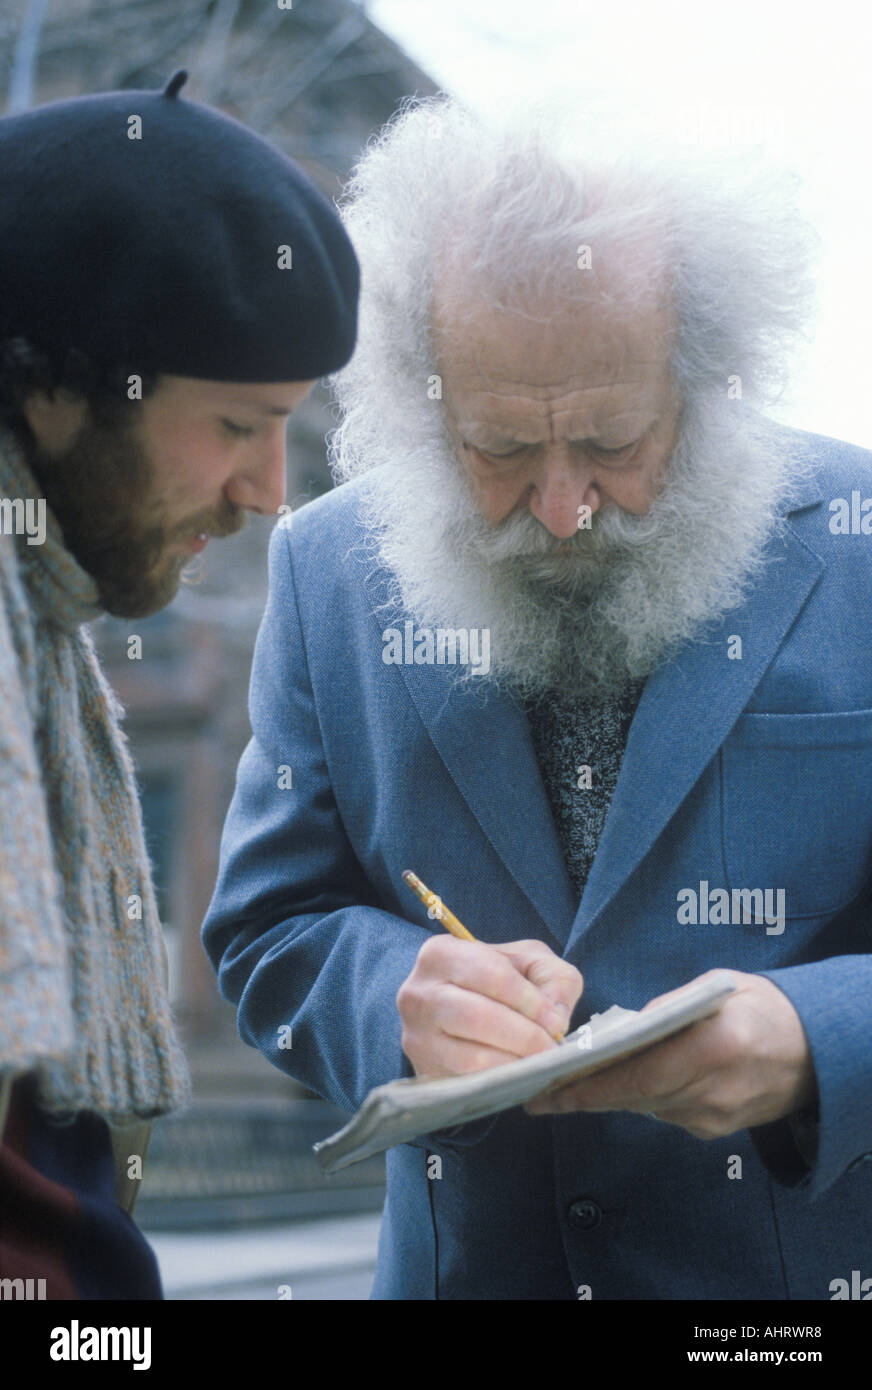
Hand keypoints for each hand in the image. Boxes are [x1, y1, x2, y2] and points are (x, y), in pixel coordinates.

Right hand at [397, 936, 583, 1077]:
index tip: (555, 1020)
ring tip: (539, 1061)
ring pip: (472, 1057)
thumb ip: (554, 979)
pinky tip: (518, 1073)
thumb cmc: (500, 981)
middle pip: (478, 1017)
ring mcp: (416, 1035)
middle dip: (525, 1035)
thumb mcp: (531, 963)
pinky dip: (500, 1080)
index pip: (492, 975)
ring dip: (516, 1062)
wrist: (466, 1009)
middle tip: (552, 1047)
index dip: (530, 1000)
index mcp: (441, 953)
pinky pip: (467, 1082)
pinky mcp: (423, 1069)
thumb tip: (554, 1019)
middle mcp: (418, 992)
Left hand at [524, 970, 816, 1137]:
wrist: (814, 1053)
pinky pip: (662, 1112)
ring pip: (644, 1107)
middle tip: (539, 1091)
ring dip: (607, 1095)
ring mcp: (714, 1117)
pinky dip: (638, 1096)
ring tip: (563, 1085)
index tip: (552, 1090)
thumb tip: (623, 1027)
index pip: (641, 1074)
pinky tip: (614, 1084)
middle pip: (634, 1096)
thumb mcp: (719, 986)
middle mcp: (713, 1090)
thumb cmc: (761, 1009)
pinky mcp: (713, 1131)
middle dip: (585, 1094)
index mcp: (716, 1046)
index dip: (593, 1086)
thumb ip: (670, 1005)